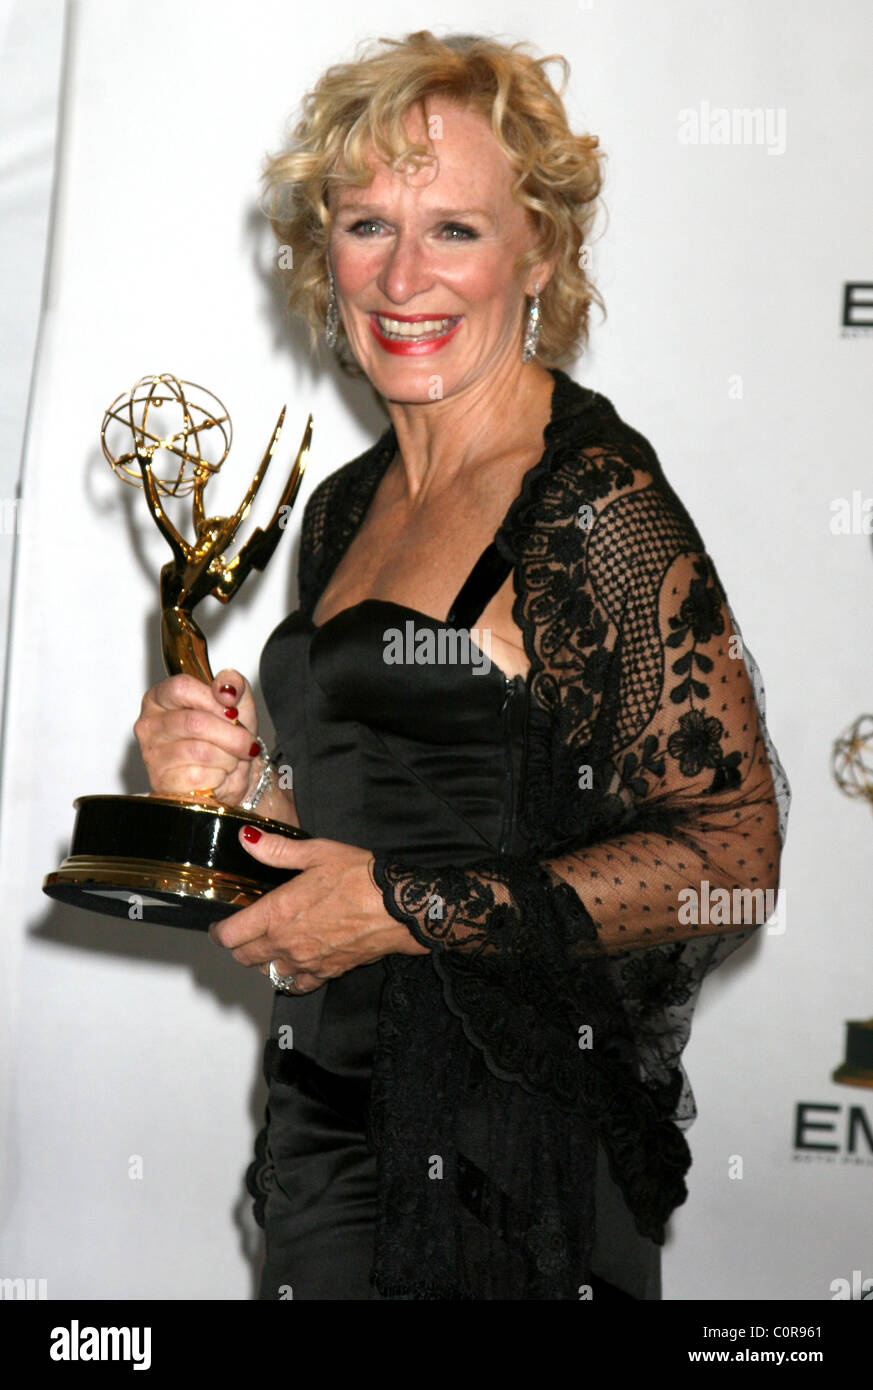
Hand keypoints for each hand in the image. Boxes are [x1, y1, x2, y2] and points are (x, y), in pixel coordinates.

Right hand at [134, 667, 259, 804]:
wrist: (231, 775)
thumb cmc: (226, 734)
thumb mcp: (236, 701)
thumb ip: (232, 683)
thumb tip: (225, 688)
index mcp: (160, 697)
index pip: (181, 688)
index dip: (212, 699)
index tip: (233, 710)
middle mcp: (150, 724)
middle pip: (194, 722)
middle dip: (231, 735)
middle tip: (245, 741)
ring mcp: (152, 755)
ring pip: (201, 752)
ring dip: (228, 757)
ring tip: (230, 758)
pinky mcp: (161, 782)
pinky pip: (199, 777)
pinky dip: (219, 776)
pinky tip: (217, 773)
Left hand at [208, 828, 429, 991]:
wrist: (398, 907)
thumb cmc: (360, 877)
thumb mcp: (317, 853)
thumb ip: (276, 850)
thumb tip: (248, 839)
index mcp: (277, 913)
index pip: (230, 936)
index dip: (219, 931)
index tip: (221, 925)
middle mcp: (286, 943)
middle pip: (245, 958)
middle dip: (240, 945)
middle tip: (245, 932)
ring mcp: (305, 962)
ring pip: (269, 972)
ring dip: (266, 960)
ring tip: (273, 944)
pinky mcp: (326, 972)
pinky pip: (297, 985)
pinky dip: (291, 977)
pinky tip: (296, 963)